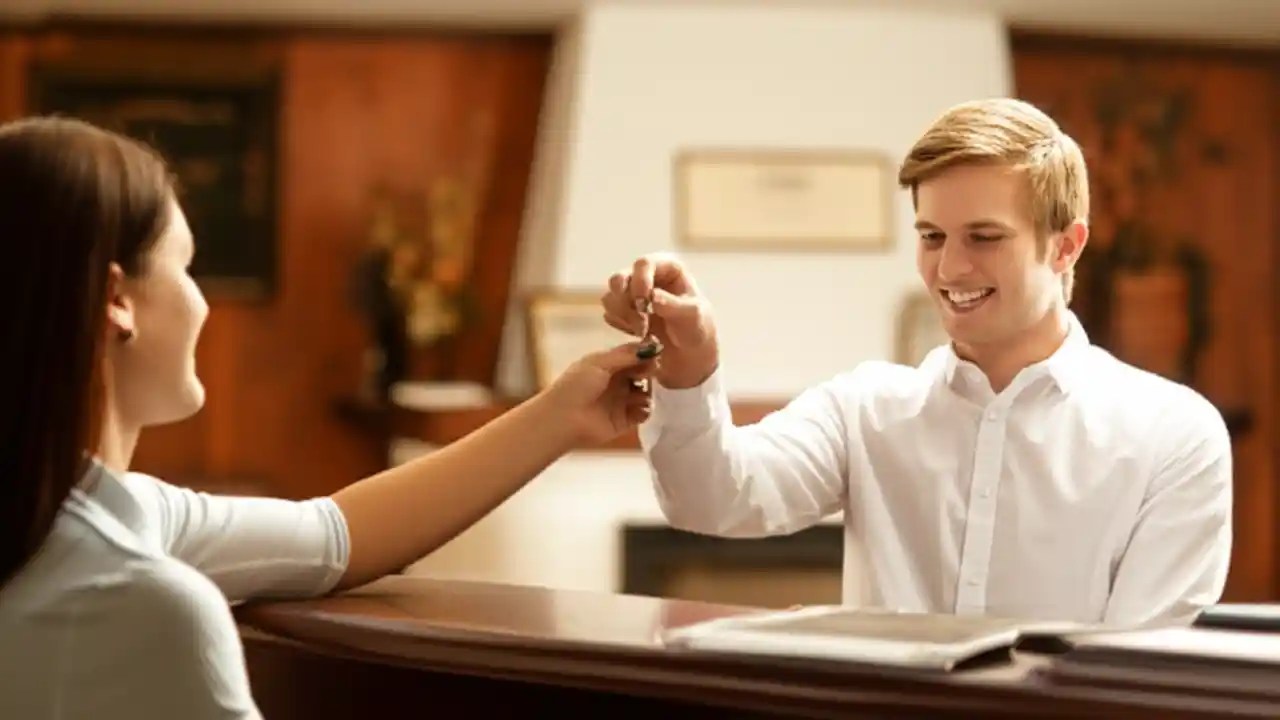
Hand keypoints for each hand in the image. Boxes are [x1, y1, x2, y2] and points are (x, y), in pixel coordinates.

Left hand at [541, 341, 657, 445]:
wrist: (563, 419)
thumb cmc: (576, 386)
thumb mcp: (600, 362)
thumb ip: (626, 354)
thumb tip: (653, 346)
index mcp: (607, 365)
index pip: (632, 356)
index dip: (644, 354)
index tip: (655, 353)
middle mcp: (615, 382)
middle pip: (641, 373)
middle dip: (649, 371)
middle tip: (651, 372)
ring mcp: (620, 402)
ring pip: (645, 393)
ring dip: (649, 390)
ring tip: (643, 391)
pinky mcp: (624, 421)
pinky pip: (643, 413)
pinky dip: (646, 409)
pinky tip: (641, 406)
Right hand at [601, 253, 718, 388]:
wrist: (690, 354)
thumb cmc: (697, 329)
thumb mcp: (693, 317)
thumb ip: (673, 305)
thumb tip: (653, 295)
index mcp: (667, 268)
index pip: (644, 263)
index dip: (640, 280)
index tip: (644, 303)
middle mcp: (647, 276)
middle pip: (620, 278)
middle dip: (625, 301)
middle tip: (640, 317)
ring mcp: (632, 294)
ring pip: (612, 297)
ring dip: (625, 317)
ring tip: (644, 332)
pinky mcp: (623, 311)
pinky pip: (610, 313)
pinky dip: (621, 325)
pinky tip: (639, 334)